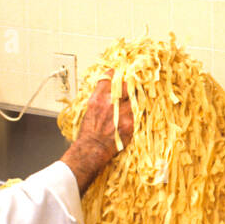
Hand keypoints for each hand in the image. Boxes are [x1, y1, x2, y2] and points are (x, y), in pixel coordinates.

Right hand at [60, 72, 132, 190]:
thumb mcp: (89, 110)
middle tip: (127, 91)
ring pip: (133, 100)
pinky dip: (132, 117)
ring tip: (126, 110)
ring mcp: (122, 112)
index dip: (114, 75)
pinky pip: (136, 114)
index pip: (109, 78)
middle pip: (126, 86)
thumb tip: (108, 93)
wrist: (91, 149)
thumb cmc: (88, 132)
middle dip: (127, 87)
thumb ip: (100, 99)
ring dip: (131, 104)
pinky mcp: (130, 123)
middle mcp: (111, 102)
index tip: (116, 74)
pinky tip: (126, 121)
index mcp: (98, 97)